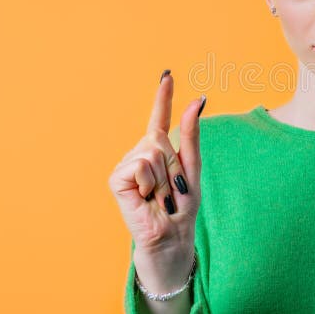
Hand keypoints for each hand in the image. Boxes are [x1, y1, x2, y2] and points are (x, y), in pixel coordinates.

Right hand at [109, 70, 205, 257]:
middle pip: (160, 138)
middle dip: (174, 164)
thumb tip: (197, 100)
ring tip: (160, 196)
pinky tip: (146, 197)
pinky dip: (151, 182)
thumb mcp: (193, 167)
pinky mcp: (116, 178)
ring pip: (153, 151)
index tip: (167, 76)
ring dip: (165, 177)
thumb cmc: (181, 207)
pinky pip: (141, 164)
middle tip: (171, 189)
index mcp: (158, 152)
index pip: (160, 119)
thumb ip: (192, 134)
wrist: (171, 237)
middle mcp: (139, 155)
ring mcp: (126, 166)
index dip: (163, 98)